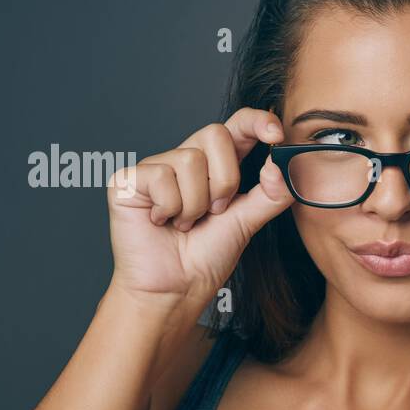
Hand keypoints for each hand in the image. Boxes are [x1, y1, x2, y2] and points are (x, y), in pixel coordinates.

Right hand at [105, 107, 294, 308]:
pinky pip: (161, 176)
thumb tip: (280, 164)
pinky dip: (169, 207)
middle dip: (225, 181)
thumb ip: (271, 193)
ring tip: (184, 222)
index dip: (257, 121)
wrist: (176, 288)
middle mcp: (186, 159)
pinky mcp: (128, 179)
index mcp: (217, 166)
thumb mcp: (249, 221)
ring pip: (190, 159)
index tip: (276, 135)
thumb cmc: (206, 257)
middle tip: (214, 212)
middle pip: (215, 134)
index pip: (237, 126)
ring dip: (196, 203)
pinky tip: (160, 221)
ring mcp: (156, 167)